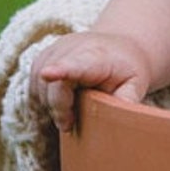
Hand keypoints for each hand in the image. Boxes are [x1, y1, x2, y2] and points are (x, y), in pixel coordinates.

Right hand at [30, 31, 151, 131]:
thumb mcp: (136, 84)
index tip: (48, 74)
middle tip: (70, 123)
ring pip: (39, 85)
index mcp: (98, 57)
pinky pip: (33, 82)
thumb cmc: (127, 69)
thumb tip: (121, 119)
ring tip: (71, 106)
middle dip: (59, 109)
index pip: (77, 64)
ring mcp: (56, 49)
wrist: (120, 47)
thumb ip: (127, 100)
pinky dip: (42, 96)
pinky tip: (60, 97)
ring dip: (50, 103)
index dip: (61, 70)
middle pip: (53, 85)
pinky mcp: (45, 55)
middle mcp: (74, 47)